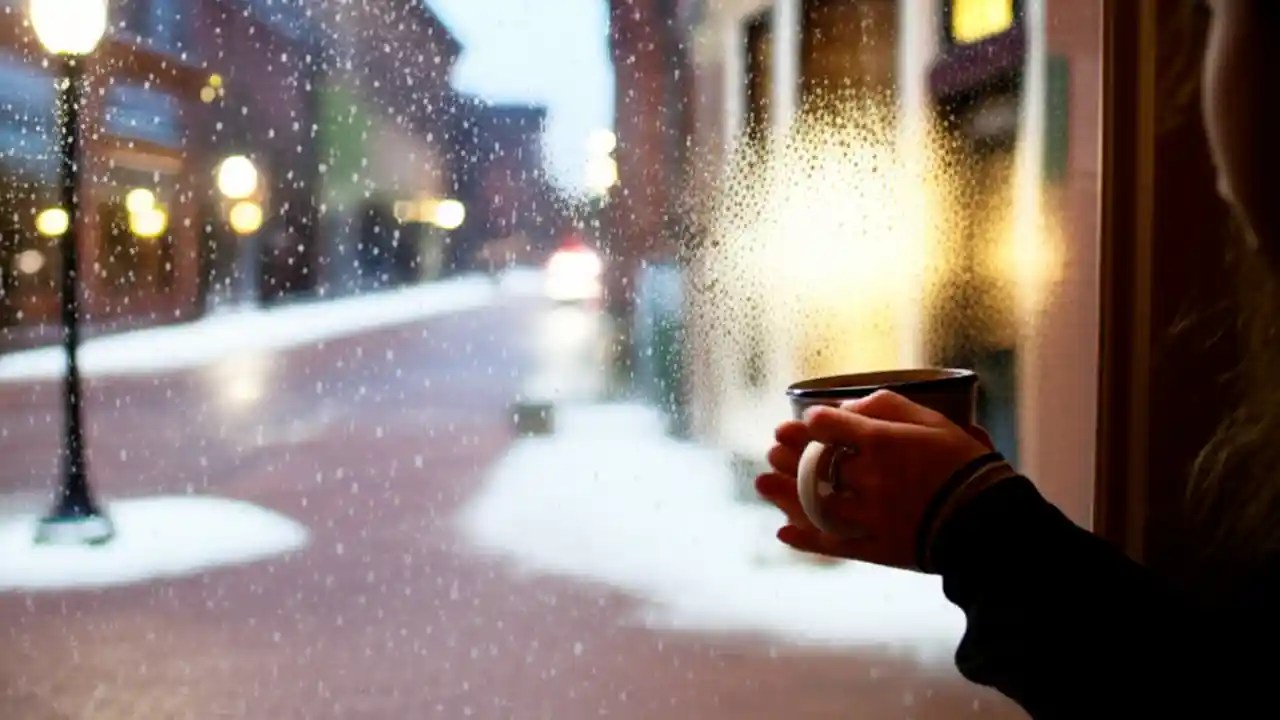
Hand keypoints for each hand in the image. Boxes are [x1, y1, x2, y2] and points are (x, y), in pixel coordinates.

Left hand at [757, 390, 994, 569]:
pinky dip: (805, 539)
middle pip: (813, 463)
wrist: (989, 522)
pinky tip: (782, 531)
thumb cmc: (965, 464)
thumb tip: (851, 405)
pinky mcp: (875, 547)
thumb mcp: (934, 421)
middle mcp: (869, 477)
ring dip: (783, 491)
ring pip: (813, 501)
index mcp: (882, 442)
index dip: (808, 423)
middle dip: (789, 454)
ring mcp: (869, 515)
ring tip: (762, 481)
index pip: (827, 425)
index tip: (800, 424)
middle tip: (773, 449)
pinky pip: (831, 544)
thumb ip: (889, 406)